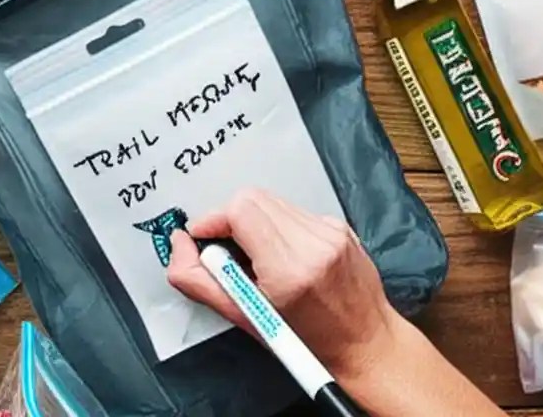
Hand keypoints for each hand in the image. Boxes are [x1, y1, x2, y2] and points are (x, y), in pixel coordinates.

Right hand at [167, 188, 399, 379]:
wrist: (364, 344)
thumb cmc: (308, 343)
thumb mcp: (245, 319)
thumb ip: (200, 281)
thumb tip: (179, 245)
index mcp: (290, 269)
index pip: (240, 210)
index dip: (213, 220)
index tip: (203, 237)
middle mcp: (314, 243)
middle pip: (253, 199)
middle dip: (230, 220)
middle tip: (227, 251)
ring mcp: (330, 232)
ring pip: (272, 202)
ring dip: (254, 223)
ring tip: (258, 258)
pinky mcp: (339, 226)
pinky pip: (293, 211)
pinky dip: (278, 228)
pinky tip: (283, 256)